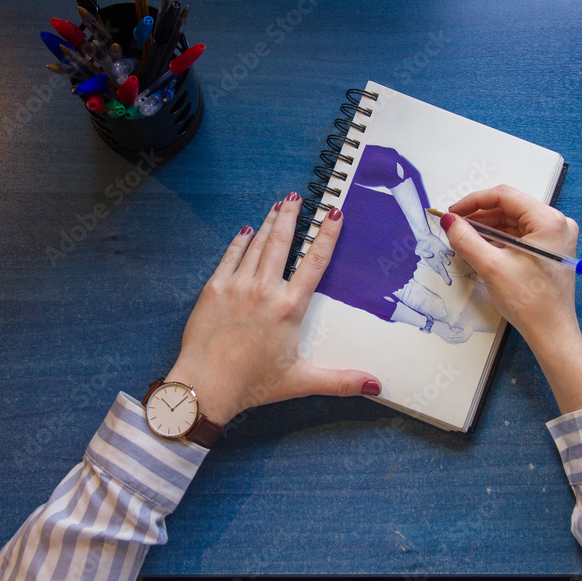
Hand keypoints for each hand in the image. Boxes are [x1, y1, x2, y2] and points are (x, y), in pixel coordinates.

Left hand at [165, 194, 381, 425]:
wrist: (206, 385)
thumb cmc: (253, 384)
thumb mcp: (301, 381)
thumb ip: (341, 381)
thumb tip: (375, 386)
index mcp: (289, 308)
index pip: (315, 262)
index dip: (327, 235)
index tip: (334, 214)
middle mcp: (265, 290)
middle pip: (282, 242)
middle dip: (291, 216)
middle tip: (297, 196)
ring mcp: (237, 286)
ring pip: (256, 244)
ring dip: (268, 223)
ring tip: (276, 206)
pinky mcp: (214, 288)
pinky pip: (230, 256)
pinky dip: (240, 241)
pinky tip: (245, 231)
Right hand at [414, 233, 453, 284]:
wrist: (426, 238)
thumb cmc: (421, 245)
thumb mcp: (418, 250)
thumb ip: (423, 253)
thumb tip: (430, 255)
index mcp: (432, 264)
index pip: (439, 272)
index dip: (444, 277)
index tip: (448, 283)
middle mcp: (438, 261)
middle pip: (443, 271)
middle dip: (446, 277)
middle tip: (449, 282)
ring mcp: (442, 256)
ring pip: (447, 262)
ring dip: (444, 259)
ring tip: (439, 252)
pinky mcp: (445, 249)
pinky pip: (451, 253)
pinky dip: (449, 253)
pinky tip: (445, 251)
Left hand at [431, 319, 470, 343]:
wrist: (432, 324)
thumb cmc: (439, 325)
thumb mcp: (448, 329)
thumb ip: (455, 330)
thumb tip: (461, 329)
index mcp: (451, 340)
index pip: (462, 340)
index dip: (467, 335)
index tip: (471, 330)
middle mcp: (451, 340)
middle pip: (463, 339)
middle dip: (469, 334)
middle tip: (472, 328)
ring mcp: (450, 338)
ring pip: (463, 337)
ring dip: (468, 332)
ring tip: (470, 327)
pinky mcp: (450, 334)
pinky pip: (459, 334)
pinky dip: (464, 331)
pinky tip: (466, 327)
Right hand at [439, 185, 581, 413]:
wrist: (552, 334)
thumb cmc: (530, 302)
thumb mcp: (491, 267)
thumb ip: (466, 239)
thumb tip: (448, 221)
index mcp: (548, 221)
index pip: (504, 196)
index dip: (473, 201)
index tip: (452, 213)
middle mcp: (556, 223)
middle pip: (509, 207)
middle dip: (479, 215)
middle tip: (454, 226)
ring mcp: (555, 237)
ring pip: (513, 221)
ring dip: (487, 227)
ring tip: (464, 238)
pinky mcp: (550, 251)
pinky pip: (520, 235)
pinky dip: (499, 239)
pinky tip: (481, 247)